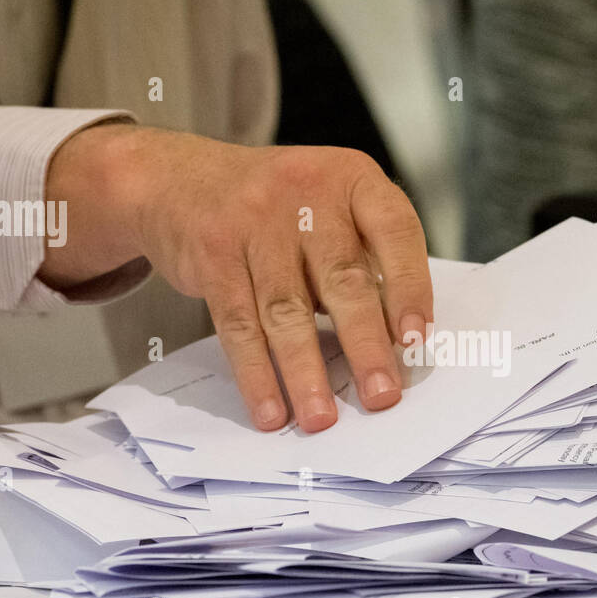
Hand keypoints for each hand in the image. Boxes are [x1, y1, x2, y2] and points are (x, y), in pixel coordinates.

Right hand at [42, 124, 431, 432]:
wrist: (181, 179)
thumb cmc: (281, 210)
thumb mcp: (332, 209)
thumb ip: (366, 260)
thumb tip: (396, 344)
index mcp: (353, 179)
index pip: (394, 230)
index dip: (410, 285)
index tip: (416, 338)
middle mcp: (306, 193)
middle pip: (342, 278)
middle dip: (364, 344)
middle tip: (381, 395)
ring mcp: (255, 222)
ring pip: (287, 309)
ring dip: (306, 372)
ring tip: (321, 418)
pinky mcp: (213, 254)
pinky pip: (238, 322)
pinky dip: (256, 372)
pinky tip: (271, 408)